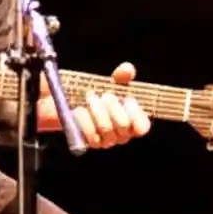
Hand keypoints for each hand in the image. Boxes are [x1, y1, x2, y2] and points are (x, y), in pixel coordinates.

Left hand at [37, 62, 151, 147]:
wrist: (70, 104)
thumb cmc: (97, 94)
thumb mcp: (110, 83)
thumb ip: (121, 76)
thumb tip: (128, 69)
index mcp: (132, 121)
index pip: (142, 127)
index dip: (137, 114)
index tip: (128, 99)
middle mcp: (122, 135)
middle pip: (123, 125)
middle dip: (113, 107)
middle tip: (105, 95)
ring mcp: (107, 141)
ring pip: (107, 130)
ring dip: (97, 111)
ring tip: (90, 97)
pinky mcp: (91, 143)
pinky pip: (90, 135)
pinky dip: (84, 120)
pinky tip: (80, 109)